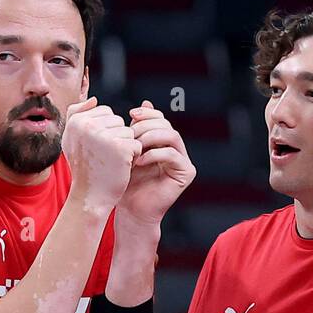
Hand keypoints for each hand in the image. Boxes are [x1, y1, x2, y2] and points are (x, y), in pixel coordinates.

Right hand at [62, 97, 141, 212]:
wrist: (90, 197)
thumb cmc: (84, 169)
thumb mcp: (72, 139)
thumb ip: (77, 115)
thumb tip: (94, 99)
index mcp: (76, 121)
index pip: (105, 112)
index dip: (106, 130)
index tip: (96, 148)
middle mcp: (88, 126)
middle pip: (118, 120)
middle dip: (117, 137)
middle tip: (104, 156)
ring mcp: (105, 136)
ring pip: (128, 131)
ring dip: (125, 147)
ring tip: (112, 161)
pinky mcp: (120, 148)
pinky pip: (137, 144)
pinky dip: (133, 156)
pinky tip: (121, 167)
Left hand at [117, 101, 195, 224]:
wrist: (131, 211)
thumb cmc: (125, 183)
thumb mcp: (127, 151)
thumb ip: (135, 130)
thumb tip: (144, 102)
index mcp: (163, 142)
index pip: (160, 118)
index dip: (148, 113)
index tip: (131, 114)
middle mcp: (176, 149)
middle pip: (166, 124)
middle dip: (146, 125)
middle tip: (130, 133)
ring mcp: (183, 161)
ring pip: (172, 136)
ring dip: (150, 137)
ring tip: (134, 146)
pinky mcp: (186, 173)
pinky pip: (172, 154)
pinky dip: (154, 154)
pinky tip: (139, 161)